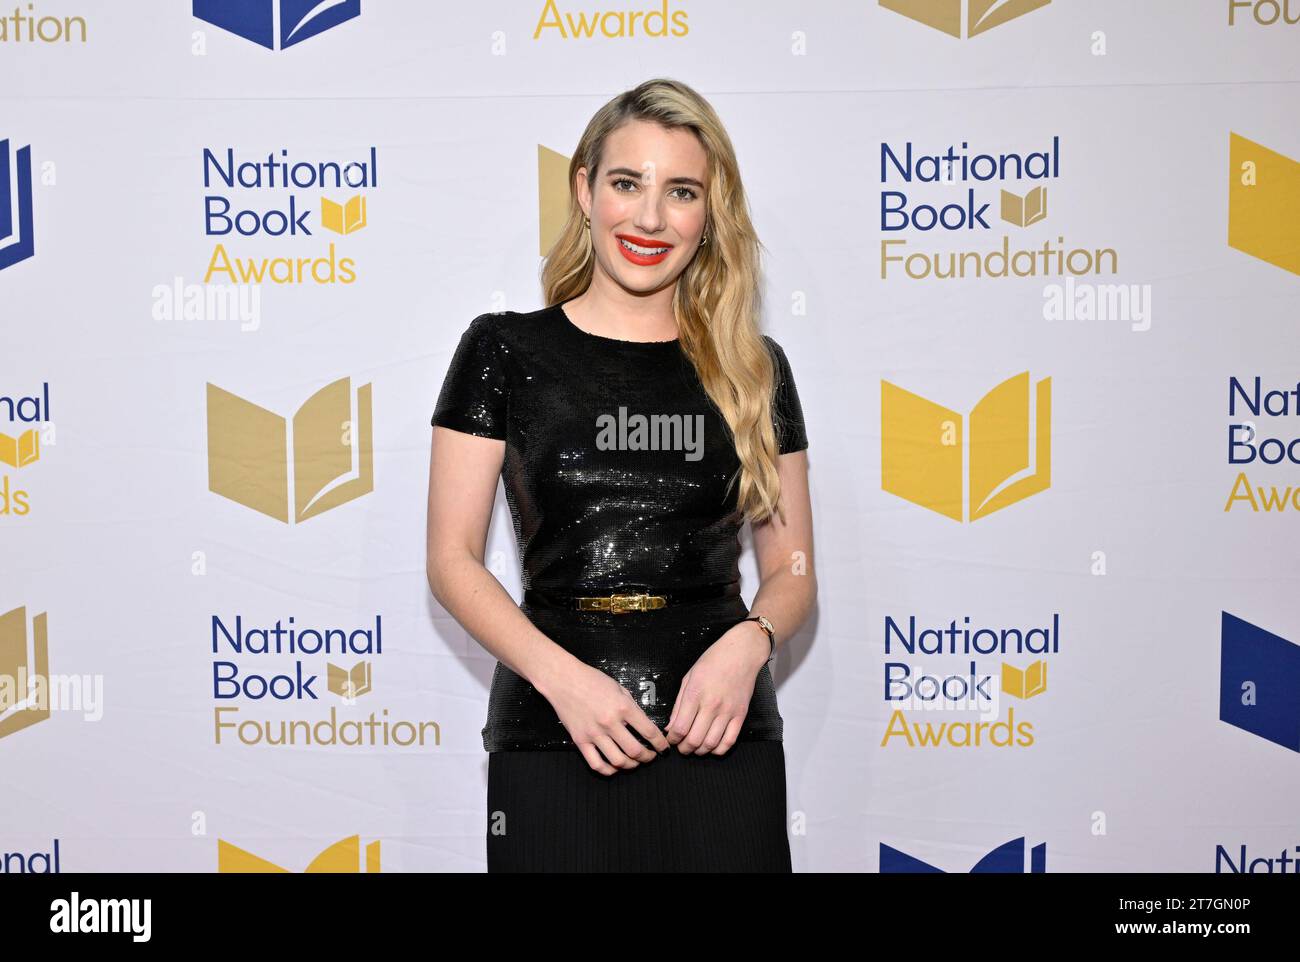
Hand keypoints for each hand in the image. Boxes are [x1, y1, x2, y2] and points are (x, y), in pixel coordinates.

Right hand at [537, 658, 669, 774]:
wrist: (563, 679)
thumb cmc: (591, 680)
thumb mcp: (619, 688)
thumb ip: (632, 707)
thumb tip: (643, 725)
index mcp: (623, 707)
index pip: (649, 732)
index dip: (660, 743)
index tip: (663, 748)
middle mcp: (610, 722)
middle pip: (635, 751)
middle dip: (648, 757)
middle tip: (651, 756)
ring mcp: (594, 733)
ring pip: (618, 761)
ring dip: (631, 765)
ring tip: (634, 763)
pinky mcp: (580, 741)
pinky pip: (596, 764)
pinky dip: (608, 770)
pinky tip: (614, 768)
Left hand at [665, 620, 770, 755]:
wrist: (742, 653)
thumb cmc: (713, 660)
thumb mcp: (689, 677)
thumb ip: (678, 704)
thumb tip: (670, 727)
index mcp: (695, 693)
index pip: (680, 728)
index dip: (672, 740)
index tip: (671, 740)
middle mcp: (711, 704)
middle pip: (694, 740)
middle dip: (684, 749)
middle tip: (681, 748)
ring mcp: (728, 711)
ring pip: (711, 743)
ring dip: (700, 751)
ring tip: (695, 748)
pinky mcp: (741, 714)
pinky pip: (730, 740)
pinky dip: (719, 750)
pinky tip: (712, 747)